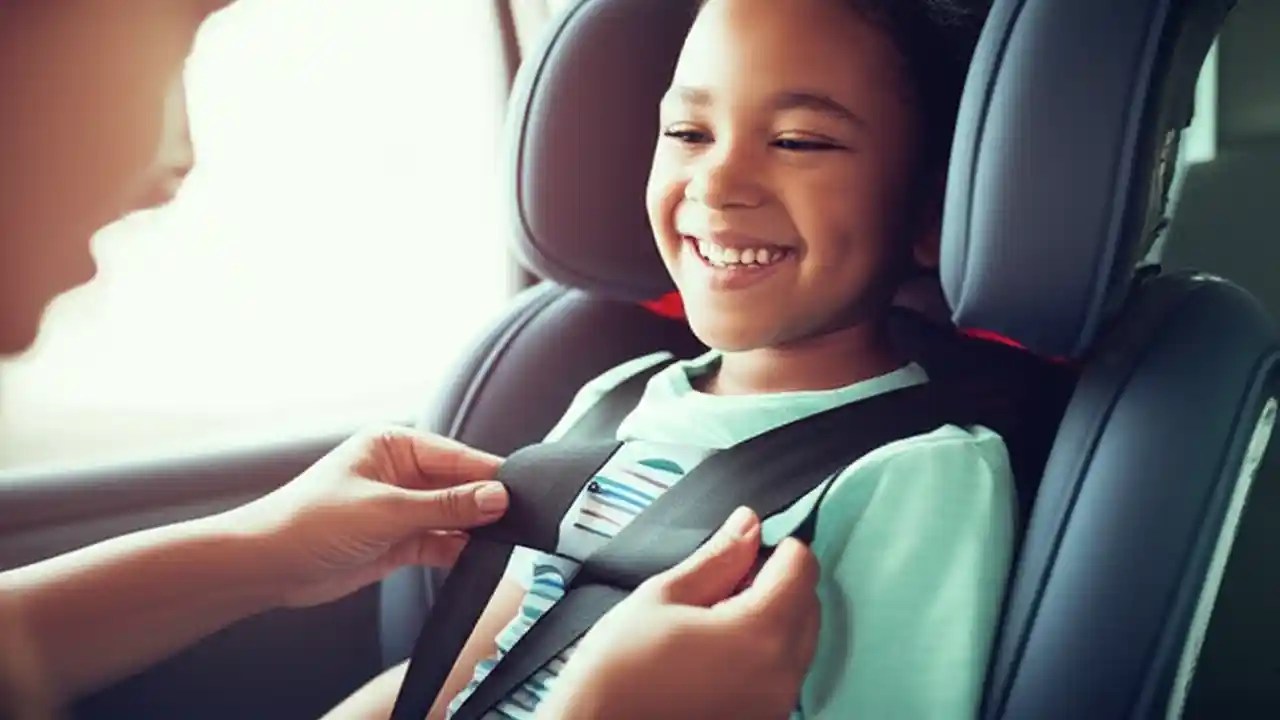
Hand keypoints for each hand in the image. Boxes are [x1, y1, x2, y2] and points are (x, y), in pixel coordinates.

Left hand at [227, 426, 507, 607]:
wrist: (268, 565)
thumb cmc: (310, 521)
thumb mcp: (387, 510)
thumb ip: (447, 506)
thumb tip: (497, 498)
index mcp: (396, 446)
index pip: (457, 456)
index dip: (489, 475)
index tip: (523, 493)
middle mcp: (402, 473)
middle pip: (460, 487)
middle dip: (485, 505)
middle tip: (519, 522)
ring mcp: (402, 509)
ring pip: (454, 517)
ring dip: (474, 531)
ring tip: (502, 543)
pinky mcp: (399, 542)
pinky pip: (442, 544)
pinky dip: (459, 552)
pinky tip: (477, 559)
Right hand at [541, 507, 820, 719]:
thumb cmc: (617, 674)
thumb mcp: (661, 597)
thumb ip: (717, 559)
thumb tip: (748, 524)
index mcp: (759, 634)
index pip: (802, 567)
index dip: (775, 547)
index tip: (742, 550)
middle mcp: (781, 676)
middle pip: (808, 605)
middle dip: (776, 583)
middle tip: (722, 585)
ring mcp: (775, 708)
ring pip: (798, 642)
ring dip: (771, 620)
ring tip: (711, 624)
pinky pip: (781, 677)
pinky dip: (762, 656)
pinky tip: (715, 657)